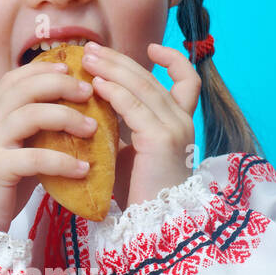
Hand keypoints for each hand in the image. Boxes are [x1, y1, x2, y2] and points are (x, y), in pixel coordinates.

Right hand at [0, 57, 99, 231]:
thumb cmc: (0, 185)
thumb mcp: (16, 150)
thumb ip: (35, 133)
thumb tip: (77, 119)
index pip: (13, 79)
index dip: (41, 68)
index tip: (70, 68)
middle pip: (24, 89)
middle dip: (59, 85)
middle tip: (88, 93)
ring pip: (30, 115)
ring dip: (66, 118)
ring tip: (92, 129)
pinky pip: (35, 158)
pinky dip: (63, 161)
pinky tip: (83, 169)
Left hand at [81, 43, 199, 207]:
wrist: (153, 227)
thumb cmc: (138, 195)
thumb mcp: (131, 153)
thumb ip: (123, 129)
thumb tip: (95, 108)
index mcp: (180, 124)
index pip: (188, 81)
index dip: (173, 59)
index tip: (150, 47)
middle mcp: (183, 122)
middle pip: (153, 77)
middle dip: (120, 60)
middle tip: (91, 49)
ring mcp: (175, 128)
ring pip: (142, 85)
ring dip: (112, 68)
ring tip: (87, 59)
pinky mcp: (161, 139)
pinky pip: (134, 105)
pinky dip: (114, 91)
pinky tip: (95, 85)